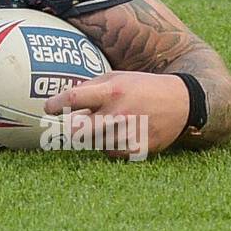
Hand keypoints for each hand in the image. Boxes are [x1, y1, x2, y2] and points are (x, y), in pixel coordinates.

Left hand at [44, 71, 188, 158]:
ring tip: (110, 124)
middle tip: (76, 124)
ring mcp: (129, 133)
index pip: (74, 98)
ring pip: (92, 143)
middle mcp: (119, 113)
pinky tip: (122, 133)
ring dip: (94, 135)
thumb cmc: (142, 87)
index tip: (48, 108)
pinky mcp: (137, 149)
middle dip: (71, 128)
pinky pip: (109, 153)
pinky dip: (109, 145)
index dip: (56, 104)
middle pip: (77, 130)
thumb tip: (63, 100)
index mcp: (112, 91)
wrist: (181, 103)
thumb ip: (89, 87)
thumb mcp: (116, 77)